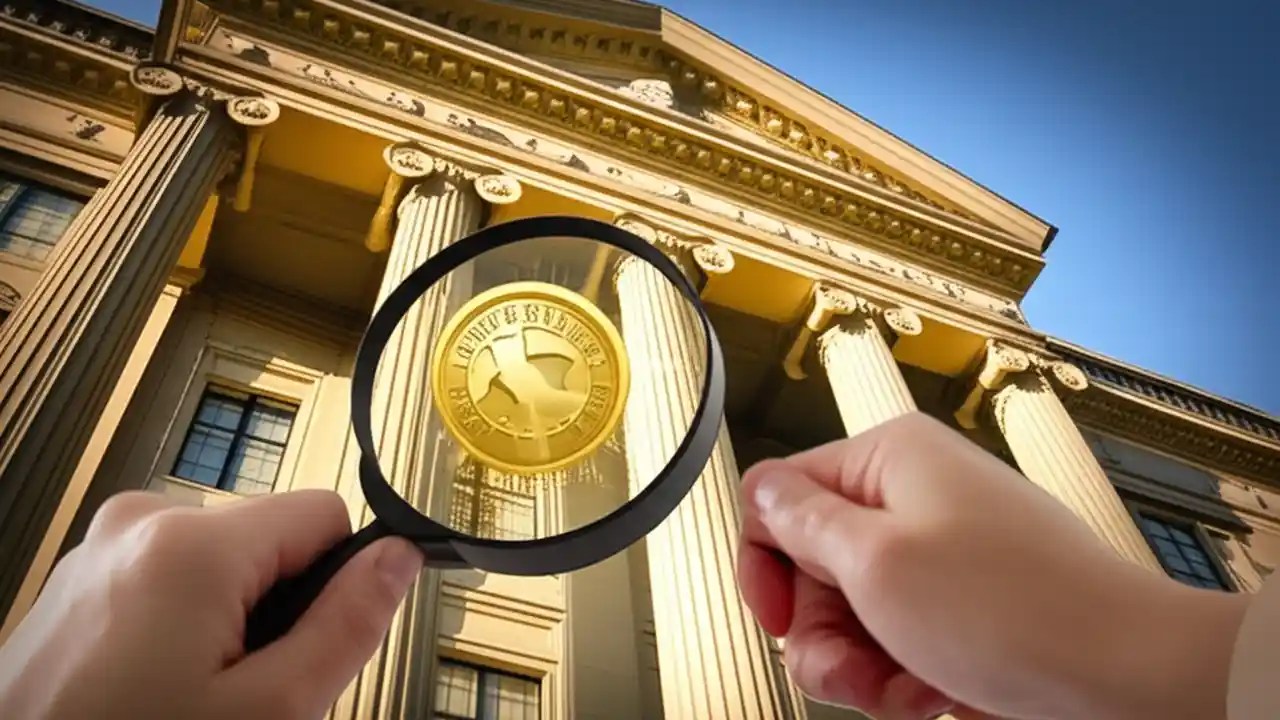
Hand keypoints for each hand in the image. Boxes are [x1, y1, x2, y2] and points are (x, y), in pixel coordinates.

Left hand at [0, 489, 421, 718]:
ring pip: (220, 563)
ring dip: (228, 622)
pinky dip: (180, 628)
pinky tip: (155, 691)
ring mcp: (99, 553)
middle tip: (243, 691)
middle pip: (269, 539)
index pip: (324, 513)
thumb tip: (397, 558)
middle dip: (277, 608)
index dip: (338, 581)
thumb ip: (345, 626)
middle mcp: (139, 526)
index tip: (315, 641)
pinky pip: (167, 581)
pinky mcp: (78, 582)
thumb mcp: (269, 712)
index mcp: (190, 546)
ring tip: (192, 697)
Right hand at [738, 412, 1249, 719]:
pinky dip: (901, 673)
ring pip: (851, 611)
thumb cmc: (1021, 609)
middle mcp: (913, 496)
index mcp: (889, 460)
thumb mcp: (877, 563)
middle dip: (823, 634)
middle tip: (850, 672)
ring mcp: (940, 551)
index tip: (779, 618)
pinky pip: (896, 636)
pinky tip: (930, 692)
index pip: (778, 494)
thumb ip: (801, 520)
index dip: (766, 564)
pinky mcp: (961, 600)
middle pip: (813, 566)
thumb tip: (760, 487)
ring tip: (901, 689)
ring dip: (861, 664)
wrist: (1127, 673)